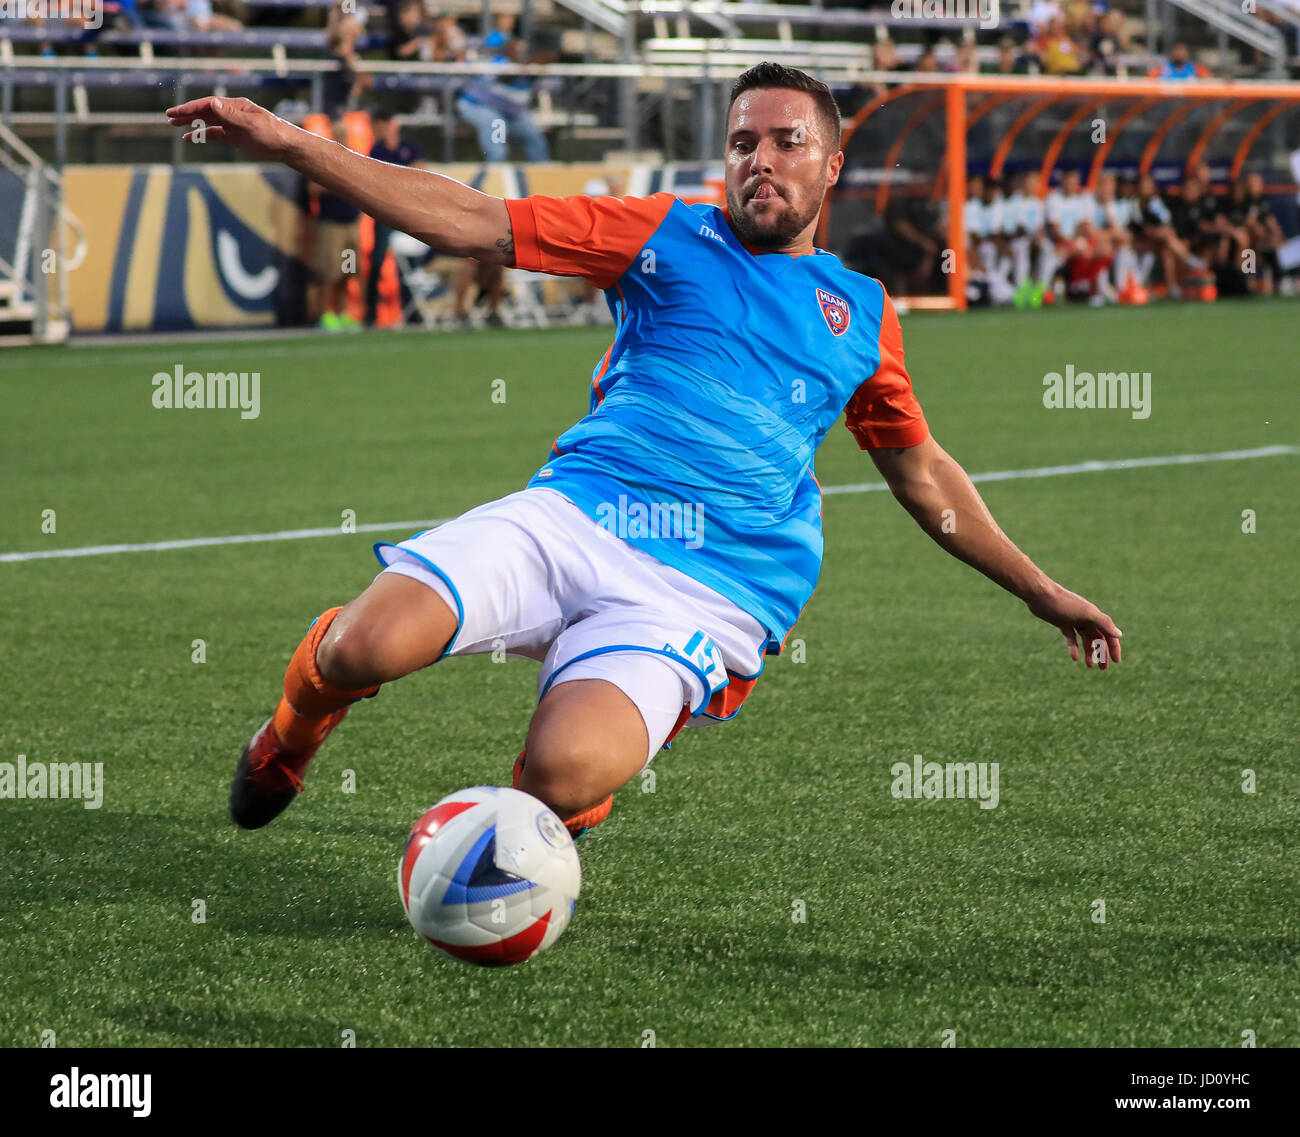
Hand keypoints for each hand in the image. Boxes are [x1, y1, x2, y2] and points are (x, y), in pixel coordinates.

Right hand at [164, 96, 291, 160]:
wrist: (287, 147)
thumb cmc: (272, 133)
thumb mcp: (251, 124)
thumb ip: (231, 115)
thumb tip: (213, 103)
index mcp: (235, 106)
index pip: (208, 104)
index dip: (191, 108)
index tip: (176, 112)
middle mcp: (232, 112)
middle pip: (205, 110)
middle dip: (186, 113)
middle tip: (168, 116)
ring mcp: (233, 124)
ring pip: (207, 121)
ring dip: (191, 122)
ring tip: (174, 124)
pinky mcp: (235, 135)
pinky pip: (215, 133)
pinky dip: (202, 134)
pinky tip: (190, 138)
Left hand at [1025, 581, 1121, 668]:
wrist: (1040, 595)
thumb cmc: (1064, 603)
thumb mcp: (1086, 614)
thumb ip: (1103, 623)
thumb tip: (1119, 635)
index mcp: (1094, 616)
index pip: (1109, 633)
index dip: (1114, 647)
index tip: (1116, 661)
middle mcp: (1086, 618)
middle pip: (1098, 638)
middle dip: (1102, 653)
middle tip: (1103, 669)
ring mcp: (1074, 620)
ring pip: (1085, 639)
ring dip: (1088, 652)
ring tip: (1089, 666)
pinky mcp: (1062, 622)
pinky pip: (1071, 637)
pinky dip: (1073, 647)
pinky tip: (1074, 658)